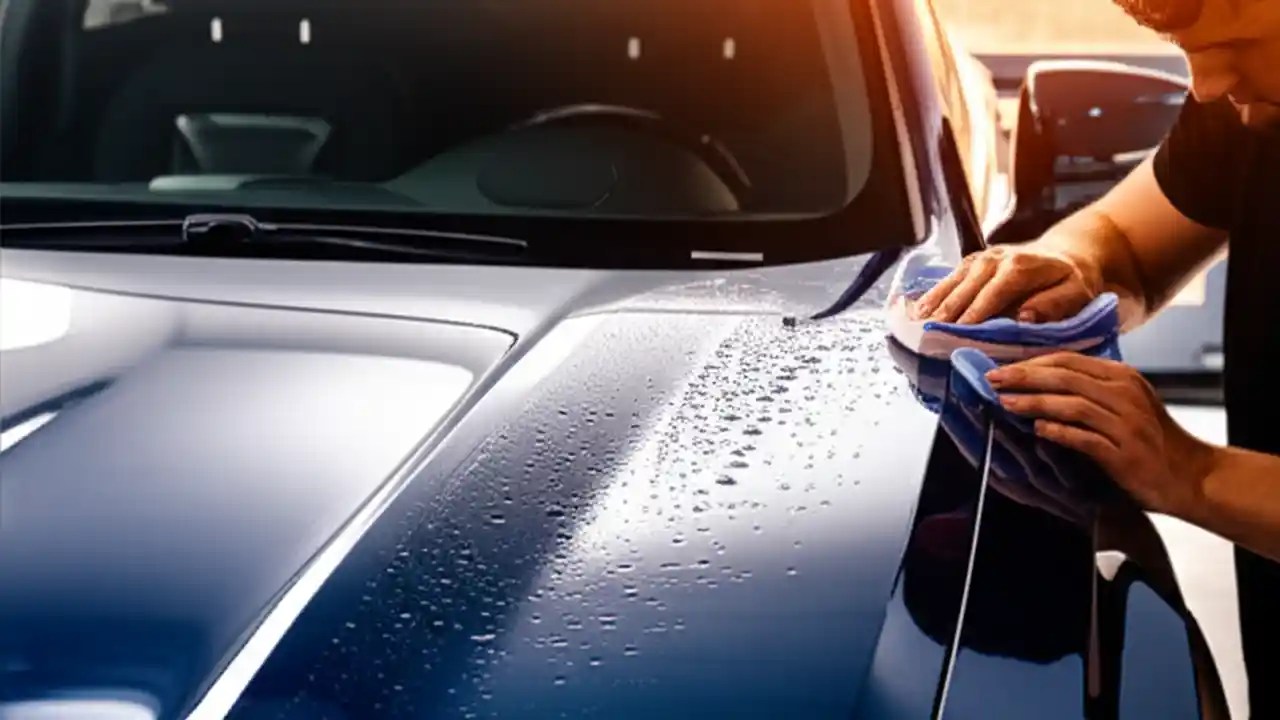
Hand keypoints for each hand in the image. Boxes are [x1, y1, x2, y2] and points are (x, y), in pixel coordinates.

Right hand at [911, 245, 1101, 324]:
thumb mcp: (1077, 293)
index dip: (972, 317)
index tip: (956, 335)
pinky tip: (919, 310)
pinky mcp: (972, 262)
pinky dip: (933, 294)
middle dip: (947, 314)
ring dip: (934, 304)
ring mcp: (981, 258)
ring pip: (952, 283)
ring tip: (915, 324)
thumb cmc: (1073, 279)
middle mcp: (995, 259)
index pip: (990, 296)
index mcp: (1020, 267)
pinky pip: (949, 278)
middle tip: (927, 337)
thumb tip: (1024, 317)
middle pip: (965, 290)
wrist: (1067, 252)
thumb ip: (1055, 305)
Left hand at [985, 352, 1216, 518]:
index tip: (1001, 367)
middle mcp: (1124, 394)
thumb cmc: (1152, 439)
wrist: (1190, 474)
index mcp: (1121, 377)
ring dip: (1034, 402)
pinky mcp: (1125, 453)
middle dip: (1023, 377)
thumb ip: (1090, 390)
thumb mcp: (1125, 403)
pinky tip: (1038, 430)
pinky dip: (1060, 432)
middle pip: (1065, 377)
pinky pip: (1086, 438)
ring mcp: (1126, 423)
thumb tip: (1041, 383)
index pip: (1068, 360)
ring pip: (1072, 404)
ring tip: (1005, 403)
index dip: (1031, 363)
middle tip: (992, 379)